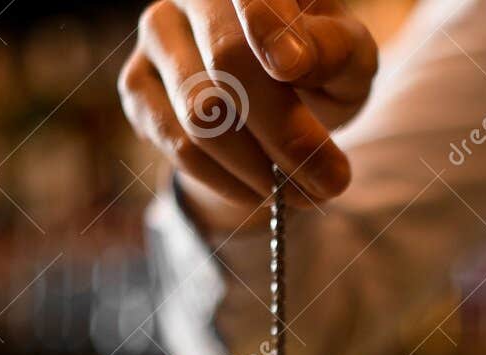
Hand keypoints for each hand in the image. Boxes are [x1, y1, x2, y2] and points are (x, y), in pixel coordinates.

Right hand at [118, 0, 378, 216]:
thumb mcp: (347, 56)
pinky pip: (177, 146)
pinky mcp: (137, 85)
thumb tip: (294, 60)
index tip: (292, 68)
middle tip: (331, 182)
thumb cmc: (320, 65)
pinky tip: (260, 192)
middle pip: (227, 62)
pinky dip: (226, 181)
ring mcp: (158, 36)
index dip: (269, 30)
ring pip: (200, 115)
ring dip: (259, 168)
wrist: (277, 93)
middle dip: (286, 133)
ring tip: (303, 194)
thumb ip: (332, 49)